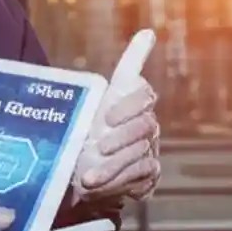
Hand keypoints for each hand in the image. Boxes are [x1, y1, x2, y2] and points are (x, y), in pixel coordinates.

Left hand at [71, 79, 161, 208]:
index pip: (143, 94)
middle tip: (99, 148)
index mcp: (132, 102)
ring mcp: (149, 149)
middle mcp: (146, 124)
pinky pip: (140, 177)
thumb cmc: (84, 133)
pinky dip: (117, 183)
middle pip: (145, 125)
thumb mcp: (82, 111)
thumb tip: (122, 41)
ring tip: (87, 179)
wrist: (83, 171)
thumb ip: (94, 88)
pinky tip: (98, 189)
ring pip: (140, 154)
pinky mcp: (149, 173)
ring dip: (113, 167)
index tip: (108, 118)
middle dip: (121, 138)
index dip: (129, 105)